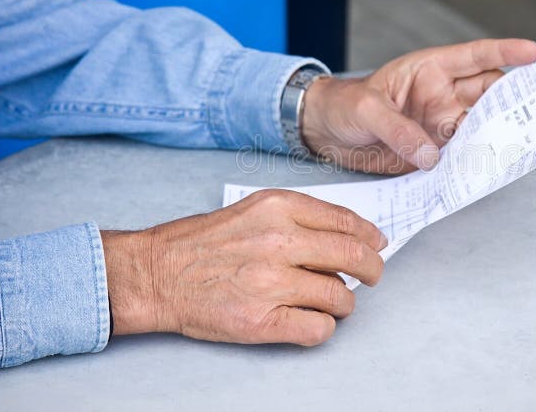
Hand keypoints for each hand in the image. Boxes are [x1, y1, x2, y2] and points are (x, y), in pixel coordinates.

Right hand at [102, 189, 386, 345]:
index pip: (346, 221)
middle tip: (372, 277)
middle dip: (372, 270)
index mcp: (280, 208)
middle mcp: (279, 242)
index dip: (369, 236)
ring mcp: (271, 283)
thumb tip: (349, 233)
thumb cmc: (203, 242)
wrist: (158, 273)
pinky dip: (323, 328)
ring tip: (330, 302)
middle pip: (353, 256)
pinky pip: (317, 328)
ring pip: (339, 297)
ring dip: (343, 303)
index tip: (377, 244)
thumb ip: (300, 216)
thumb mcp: (254, 208)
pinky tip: (312, 321)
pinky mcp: (262, 321)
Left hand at [302, 38, 535, 172]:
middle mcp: (442, 96)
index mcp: (430, 70)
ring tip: (523, 144)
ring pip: (481, 129)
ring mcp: (441, 126)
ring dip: (499, 136)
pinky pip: (461, 158)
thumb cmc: (344, 106)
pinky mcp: (434, 153)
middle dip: (516, 100)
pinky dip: (476, 164)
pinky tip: (489, 171)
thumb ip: (398, 129)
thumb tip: (431, 155)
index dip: (506, 53)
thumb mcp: (366, 110)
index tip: (534, 54)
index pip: (475, 57)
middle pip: (489, 95)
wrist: (327, 134)